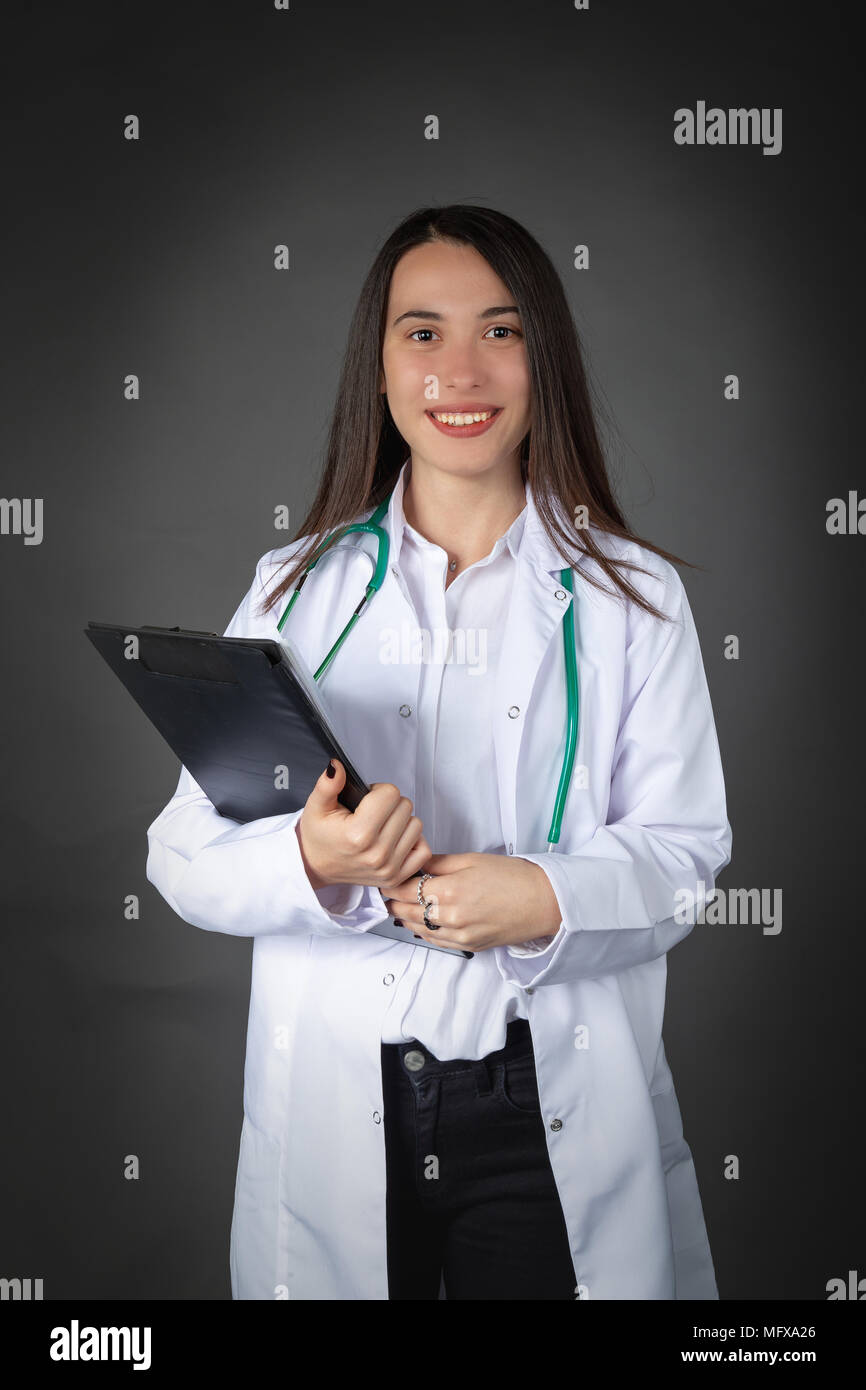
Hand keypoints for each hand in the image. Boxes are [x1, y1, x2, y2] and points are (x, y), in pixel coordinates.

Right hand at [295, 759, 431, 891]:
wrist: (315, 866)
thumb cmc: (319, 836)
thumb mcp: (316, 806)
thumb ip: (328, 784)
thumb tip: (337, 766)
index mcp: (358, 834)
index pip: (391, 794)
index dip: (378, 791)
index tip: (367, 800)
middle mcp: (376, 853)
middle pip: (405, 807)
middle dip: (390, 804)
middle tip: (372, 813)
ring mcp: (388, 868)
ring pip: (416, 826)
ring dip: (402, 822)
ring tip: (382, 826)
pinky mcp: (396, 878)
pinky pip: (423, 851)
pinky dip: (413, 842)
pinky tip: (395, 839)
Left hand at [382, 851, 563, 951]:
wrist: (544, 902)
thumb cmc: (514, 877)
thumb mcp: (472, 859)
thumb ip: (439, 862)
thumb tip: (417, 861)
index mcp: (449, 890)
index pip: (404, 889)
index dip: (390, 882)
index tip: (386, 875)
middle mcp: (449, 917)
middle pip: (405, 911)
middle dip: (392, 900)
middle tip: (386, 889)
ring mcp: (458, 935)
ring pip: (416, 929)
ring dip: (404, 916)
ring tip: (398, 904)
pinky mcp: (468, 946)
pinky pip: (434, 941)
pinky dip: (422, 931)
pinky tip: (420, 921)